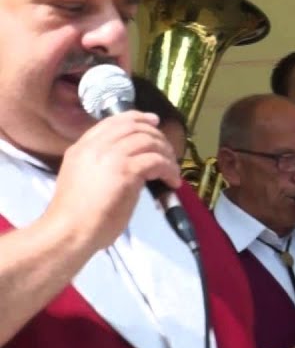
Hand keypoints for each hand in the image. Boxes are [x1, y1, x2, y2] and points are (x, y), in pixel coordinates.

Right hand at [46, 111, 177, 251]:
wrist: (70, 230)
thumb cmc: (76, 214)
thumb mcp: (84, 178)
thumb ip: (101, 164)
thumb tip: (129, 163)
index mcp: (82, 147)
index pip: (112, 121)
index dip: (137, 118)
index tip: (153, 122)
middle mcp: (95, 147)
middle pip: (133, 127)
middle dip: (156, 135)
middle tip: (169, 150)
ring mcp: (110, 157)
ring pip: (148, 141)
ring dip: (166, 153)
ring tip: (173, 170)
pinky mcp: (125, 171)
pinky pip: (156, 161)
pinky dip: (169, 169)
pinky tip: (172, 181)